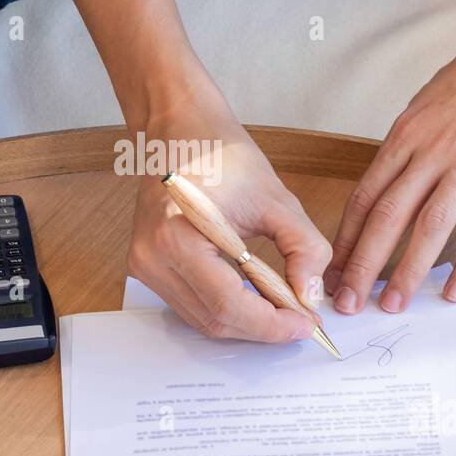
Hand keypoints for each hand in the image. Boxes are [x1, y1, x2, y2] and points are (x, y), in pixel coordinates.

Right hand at [128, 107, 331, 341]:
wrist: (180, 128)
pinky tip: (254, 298)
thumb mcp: (277, 199)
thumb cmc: (222, 154)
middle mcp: (153, 257)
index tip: (306, 324)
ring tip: (282, 308)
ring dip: (245, 322)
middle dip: (262, 328)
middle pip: (214, 320)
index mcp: (178, 237)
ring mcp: (145, 264)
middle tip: (301, 320)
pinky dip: (226, 309)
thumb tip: (310, 297)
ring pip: (202, 320)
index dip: (271, 324)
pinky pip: (191, 304)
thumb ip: (303, 249)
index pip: (228, 305)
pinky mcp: (147, 266)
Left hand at [324, 0, 455, 313]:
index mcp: (406, 134)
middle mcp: (430, 150)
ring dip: (406, 271)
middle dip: (361, 264)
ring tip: (391, 305)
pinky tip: (455, 291)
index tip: (332, 267)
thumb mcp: (429, 103)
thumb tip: (391, 179)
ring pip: (428, 228)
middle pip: (385, 217)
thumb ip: (409, 144)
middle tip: (346, 301)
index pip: (364, 195)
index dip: (345, 237)